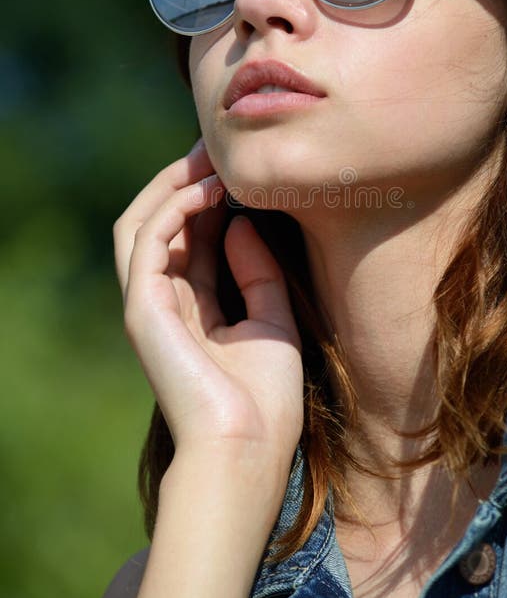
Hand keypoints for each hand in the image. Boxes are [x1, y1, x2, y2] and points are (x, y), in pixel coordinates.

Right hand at [113, 140, 303, 463]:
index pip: (189, 236)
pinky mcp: (142, 308)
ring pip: (142, 222)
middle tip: (216, 148)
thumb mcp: (272, 318)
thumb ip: (258, 271)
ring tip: (209, 159)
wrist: (250, 448)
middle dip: (185, 181)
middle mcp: (164, 301)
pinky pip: (148, 240)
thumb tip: (242, 223)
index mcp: (192, 308)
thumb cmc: (265, 399)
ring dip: (173, 185)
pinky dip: (174, 208)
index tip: (236, 165)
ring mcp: (148, 304)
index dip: (208, 197)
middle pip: (160, 222)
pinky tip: (209, 190)